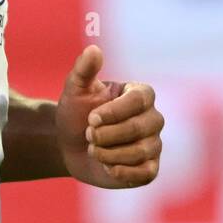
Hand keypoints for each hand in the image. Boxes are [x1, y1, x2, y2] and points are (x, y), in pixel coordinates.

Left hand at [56, 45, 162, 188]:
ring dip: (108, 153)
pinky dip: (121, 171)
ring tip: (93, 149)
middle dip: (106, 134)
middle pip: (140, 128)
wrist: (68, 145)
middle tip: (87, 134)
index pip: (139, 100)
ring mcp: (154, 144)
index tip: (91, 118)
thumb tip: (94, 49)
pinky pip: (144, 173)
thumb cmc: (75, 113)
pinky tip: (107, 167)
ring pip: (140, 152)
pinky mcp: (149, 168)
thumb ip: (84, 70)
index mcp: (139, 95)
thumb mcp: (75, 90)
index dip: (114, 112)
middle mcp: (153, 118)